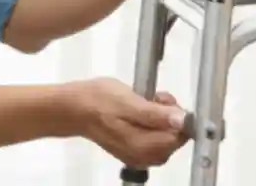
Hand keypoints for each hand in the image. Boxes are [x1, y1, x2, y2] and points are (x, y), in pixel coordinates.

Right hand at [65, 77, 189, 167]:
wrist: (73, 108)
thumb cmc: (97, 101)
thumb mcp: (128, 101)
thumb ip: (156, 114)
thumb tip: (182, 120)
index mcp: (143, 147)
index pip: (180, 137)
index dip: (178, 116)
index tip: (164, 101)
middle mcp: (143, 157)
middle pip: (174, 139)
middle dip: (170, 117)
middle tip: (154, 99)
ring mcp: (138, 156)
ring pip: (166, 138)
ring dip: (162, 119)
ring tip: (146, 102)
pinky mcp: (133, 151)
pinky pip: (154, 140)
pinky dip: (153, 124)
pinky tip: (141, 111)